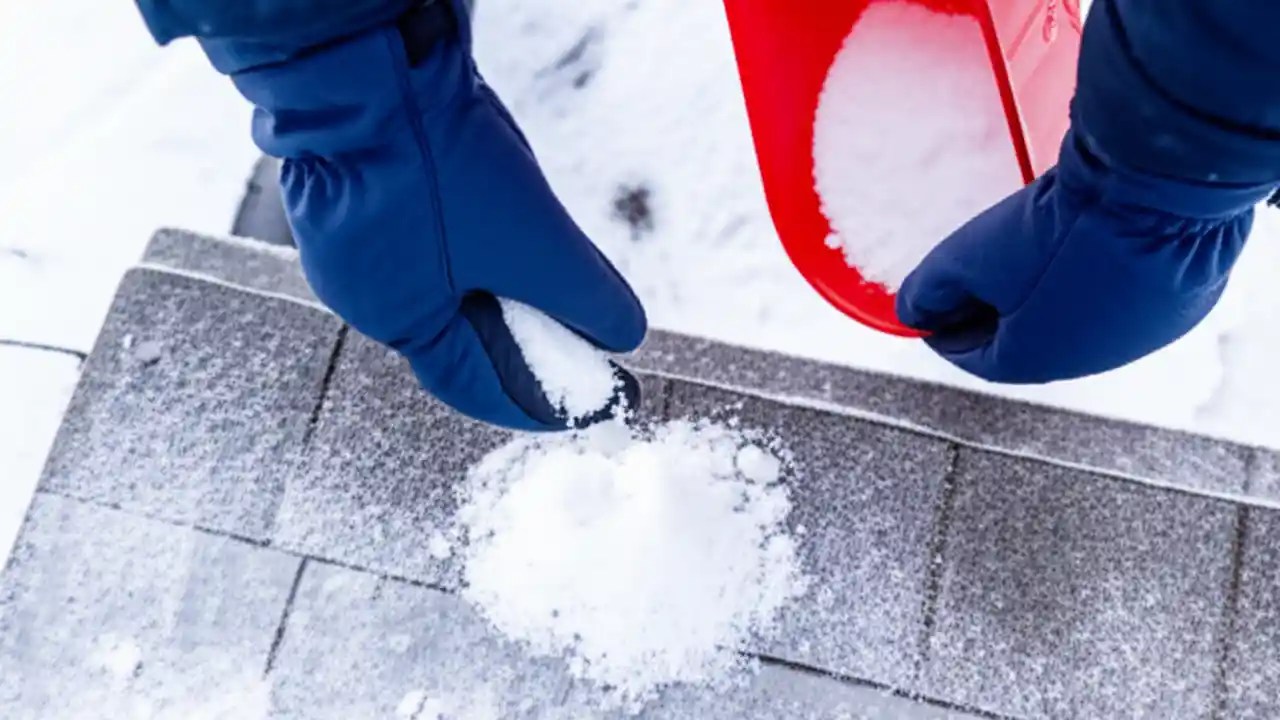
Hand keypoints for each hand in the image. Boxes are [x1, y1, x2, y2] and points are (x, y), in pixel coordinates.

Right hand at [225, 1, 645, 429]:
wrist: (365, 58)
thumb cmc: (432, 158)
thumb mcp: (532, 241)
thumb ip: (583, 297)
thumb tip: (624, 335)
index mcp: (393, 317)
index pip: (472, 384)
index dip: (534, 399)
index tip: (581, 405)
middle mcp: (365, 283)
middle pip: (458, 329)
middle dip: (524, 334)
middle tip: (581, 335)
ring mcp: (356, 229)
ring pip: (446, 277)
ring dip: (502, 282)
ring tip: (552, 273)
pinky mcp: (363, 180)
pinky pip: (429, 232)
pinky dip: (478, 240)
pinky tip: (505, 217)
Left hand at [896, 129, 1269, 382]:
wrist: (1161, 189)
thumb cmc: (1064, 228)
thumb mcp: (972, 255)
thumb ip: (930, 289)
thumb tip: (911, 312)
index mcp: (1036, 361)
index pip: (975, 357)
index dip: (945, 330)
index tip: (929, 309)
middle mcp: (1091, 360)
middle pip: (1026, 340)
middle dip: (992, 313)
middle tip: (972, 282)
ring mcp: (1139, 335)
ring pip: (1074, 320)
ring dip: (1042, 297)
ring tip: (1024, 258)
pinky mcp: (1175, 304)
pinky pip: (1120, 299)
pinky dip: (1089, 282)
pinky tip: (1079, 250)